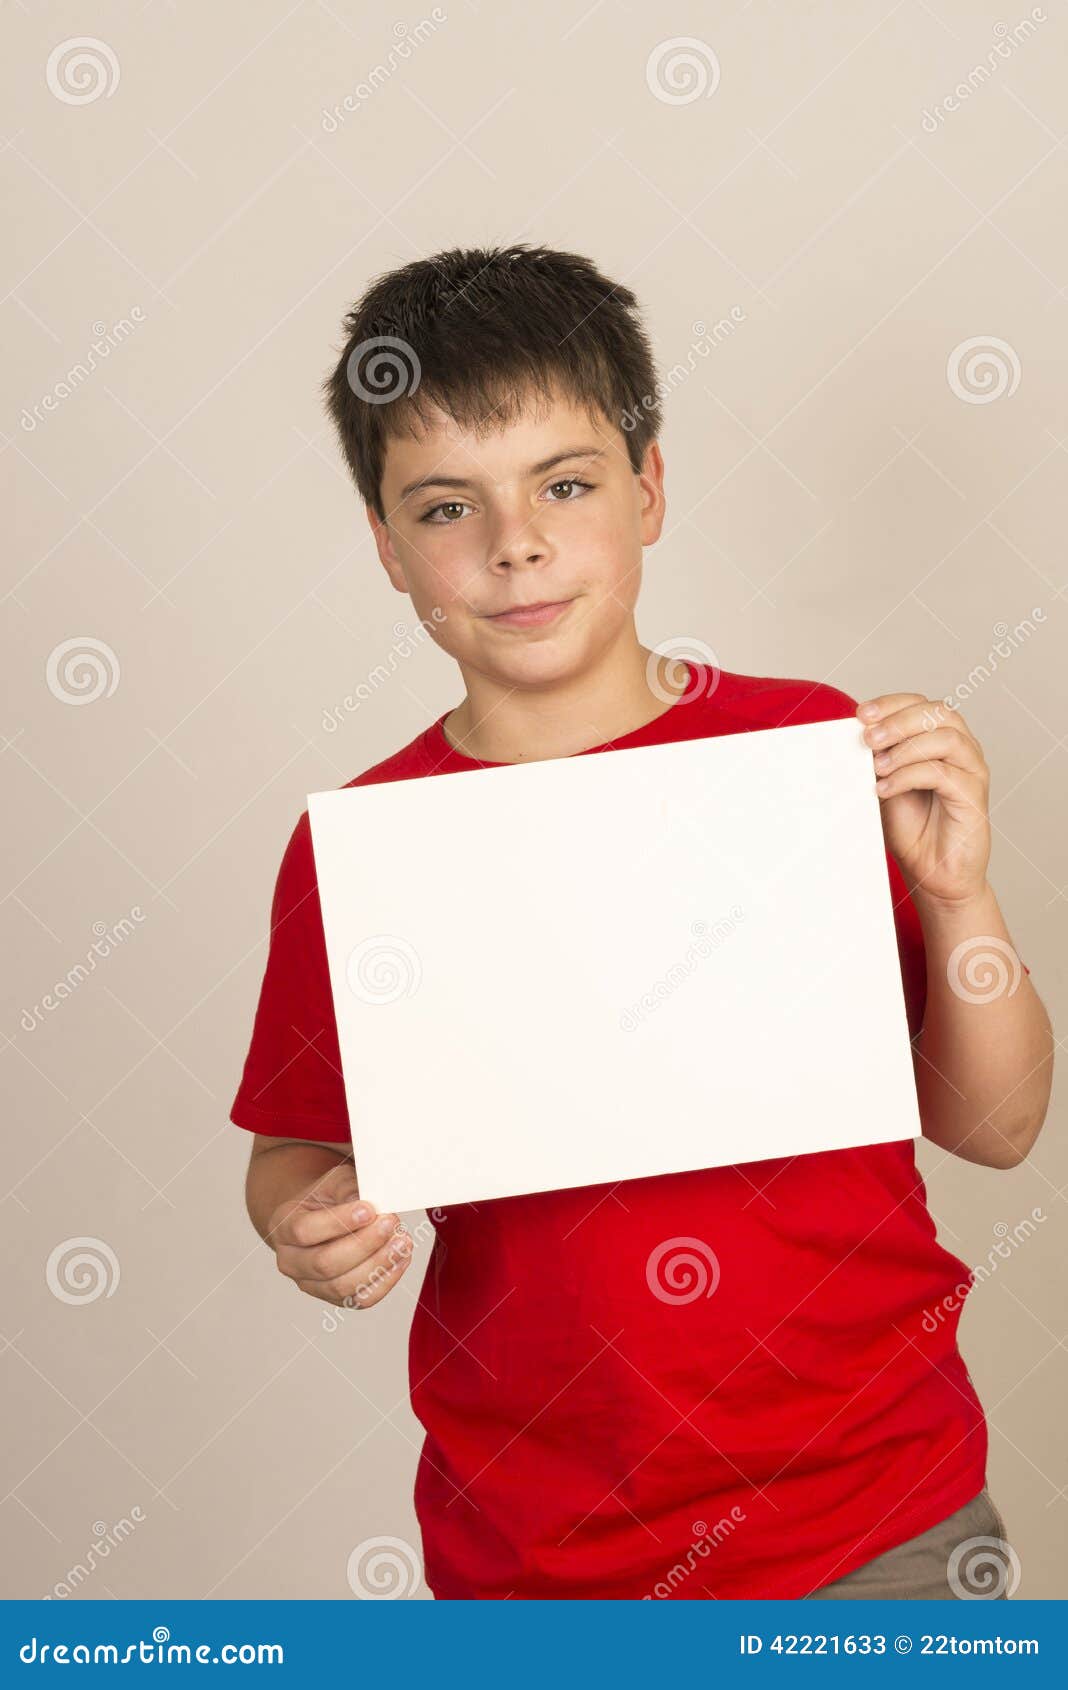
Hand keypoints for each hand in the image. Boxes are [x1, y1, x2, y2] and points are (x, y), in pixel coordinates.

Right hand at [268, 1158, 412, 1311]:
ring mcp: (312, 1284)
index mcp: (284, 1228)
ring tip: (401, 1242)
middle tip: (389, 1222)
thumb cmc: (326, 1200)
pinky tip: (400, 1259)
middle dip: (363, 1244)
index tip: (369, 1209)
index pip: (305, 1231)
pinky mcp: (336, 1298)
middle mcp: (291, 1262)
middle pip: (324, 1264)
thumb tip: (372, 1204)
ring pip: (343, 1286)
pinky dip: (385, 1281)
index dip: (339, 1222)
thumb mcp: (333, 1183)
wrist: (321, 1218)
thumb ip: (349, 1189)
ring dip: (378, 1264)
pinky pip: (361, 1299)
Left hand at [857, 692, 990, 909]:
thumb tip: (856, 734)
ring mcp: (972, 771)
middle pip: (938, 713)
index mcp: (940, 740)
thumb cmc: (912, 829)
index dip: (892, 704)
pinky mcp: (974, 796)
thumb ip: (878, 758)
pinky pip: (944, 773)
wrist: (933, 873)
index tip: (861, 714)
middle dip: (898, 720)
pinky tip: (886, 789)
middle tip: (869, 737)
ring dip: (905, 748)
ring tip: (877, 767)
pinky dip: (909, 776)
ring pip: (946, 738)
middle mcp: (962, 750)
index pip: (921, 704)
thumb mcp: (885, 785)